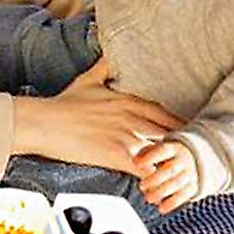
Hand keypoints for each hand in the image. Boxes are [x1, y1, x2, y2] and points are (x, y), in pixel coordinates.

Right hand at [12, 59, 183, 174]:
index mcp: (128, 100)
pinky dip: (153, 175)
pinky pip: (143, 167)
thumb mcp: (87, 80)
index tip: (186, 132)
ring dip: (169, 161)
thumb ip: (105, 67)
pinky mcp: (116, 154)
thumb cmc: (63, 103)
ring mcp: (125, 135)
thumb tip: (110, 51)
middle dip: (178, 144)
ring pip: (159, 150)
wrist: (45, 122)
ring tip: (179, 173)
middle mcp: (132, 116)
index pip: (164, 113)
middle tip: (188, 156)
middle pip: (167, 132)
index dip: (177, 124)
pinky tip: (160, 182)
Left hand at [134, 140, 197, 213]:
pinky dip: (172, 203)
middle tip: (141, 186)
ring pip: (176, 183)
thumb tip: (134, 161)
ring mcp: (190, 174)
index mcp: (174, 148)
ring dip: (161, 192)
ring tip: (148, 198)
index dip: (150, 157)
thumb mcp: (158, 150)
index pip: (163, 150)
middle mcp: (184, 160)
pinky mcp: (193, 187)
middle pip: (170, 169)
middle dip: (154, 179)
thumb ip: (144, 154)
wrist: (195, 162)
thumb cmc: (166, 157)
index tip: (136, 164)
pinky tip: (161, 208)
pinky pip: (184, 196)